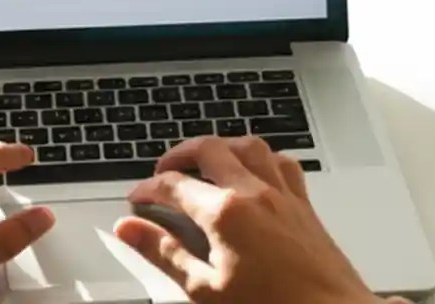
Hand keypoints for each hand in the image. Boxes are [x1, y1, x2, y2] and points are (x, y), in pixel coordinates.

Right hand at [115, 136, 381, 303]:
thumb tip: (130, 230)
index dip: (147, 189)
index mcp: (225, 213)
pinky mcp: (304, 206)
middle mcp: (254, 193)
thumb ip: (164, 254)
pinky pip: (282, 163)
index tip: (137, 200)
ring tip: (203, 159)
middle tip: (162, 171)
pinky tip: (254, 170)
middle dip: (179, 154)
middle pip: (208, 149)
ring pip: (248, 146)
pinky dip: (262, 158)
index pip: (173, 185)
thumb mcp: (205, 289)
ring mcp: (282, 195)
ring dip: (220, 146)